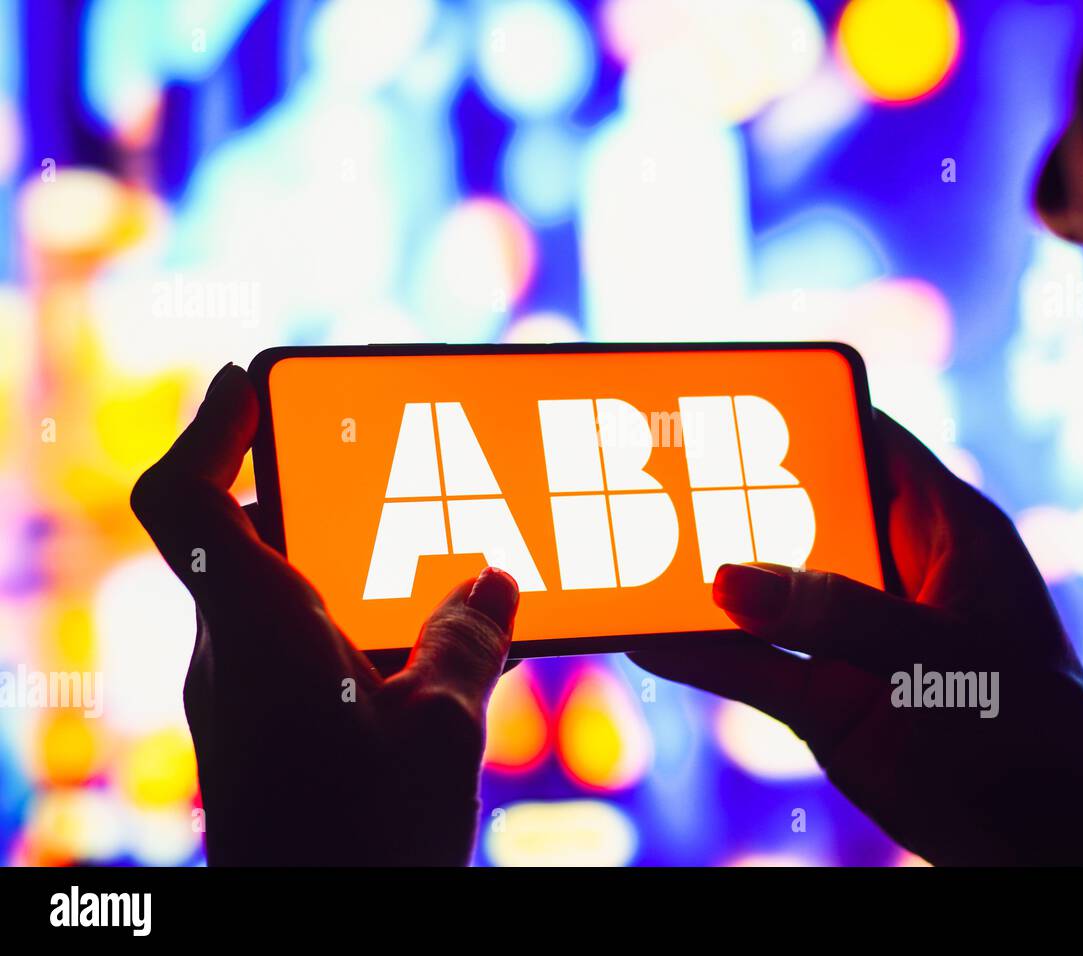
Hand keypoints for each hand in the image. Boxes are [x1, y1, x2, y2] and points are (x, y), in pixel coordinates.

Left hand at [131, 364, 517, 865]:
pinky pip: (309, 645)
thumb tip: (494, 579)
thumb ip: (469, 637)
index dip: (212, 424)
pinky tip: (441, 648)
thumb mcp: (443, 728)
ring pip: (287, 592)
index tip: (253, 376)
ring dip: (354, 560)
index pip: (187, 501)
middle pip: (250, 532)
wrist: (314, 943)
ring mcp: (249, 698)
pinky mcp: (274, 734)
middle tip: (390, 460)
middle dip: (319, 487)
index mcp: (258, 632)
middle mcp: (235, 655)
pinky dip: (364, 621)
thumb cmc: (360, 844)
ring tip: (443, 557)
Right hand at [632, 413, 1082, 864]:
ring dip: (709, 579)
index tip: (732, 395)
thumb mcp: (940, 654)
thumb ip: (836, 613)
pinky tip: (645, 635)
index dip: (807, 410)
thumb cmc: (1031, 734)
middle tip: (657, 469)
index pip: (871, 440)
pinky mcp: (829, 704)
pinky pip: (753, 668)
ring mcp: (857, 640)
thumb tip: (726, 581)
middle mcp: (895, 575)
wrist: (1047, 849)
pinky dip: (703, 654)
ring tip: (634, 550)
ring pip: (769, 595)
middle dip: (738, 494)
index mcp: (949, 530)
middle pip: (804, 514)